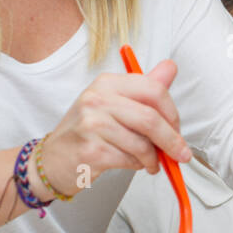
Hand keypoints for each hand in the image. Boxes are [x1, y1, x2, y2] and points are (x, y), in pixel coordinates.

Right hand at [41, 60, 189, 195]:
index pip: (154, 90)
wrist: (52, 160)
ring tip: (151, 162)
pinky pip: (130, 160)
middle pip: (151, 119)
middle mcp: (97, 99)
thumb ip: (145, 88)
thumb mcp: (114, 103)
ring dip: (154, 158)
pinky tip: (134, 164)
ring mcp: (91, 124)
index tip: (177, 129)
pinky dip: (139, 165)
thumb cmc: (88, 131)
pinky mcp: (90, 150)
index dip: (172, 113)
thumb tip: (171, 67)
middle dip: (171, 140)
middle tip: (180, 154)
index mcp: (107, 83)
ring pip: (142, 143)